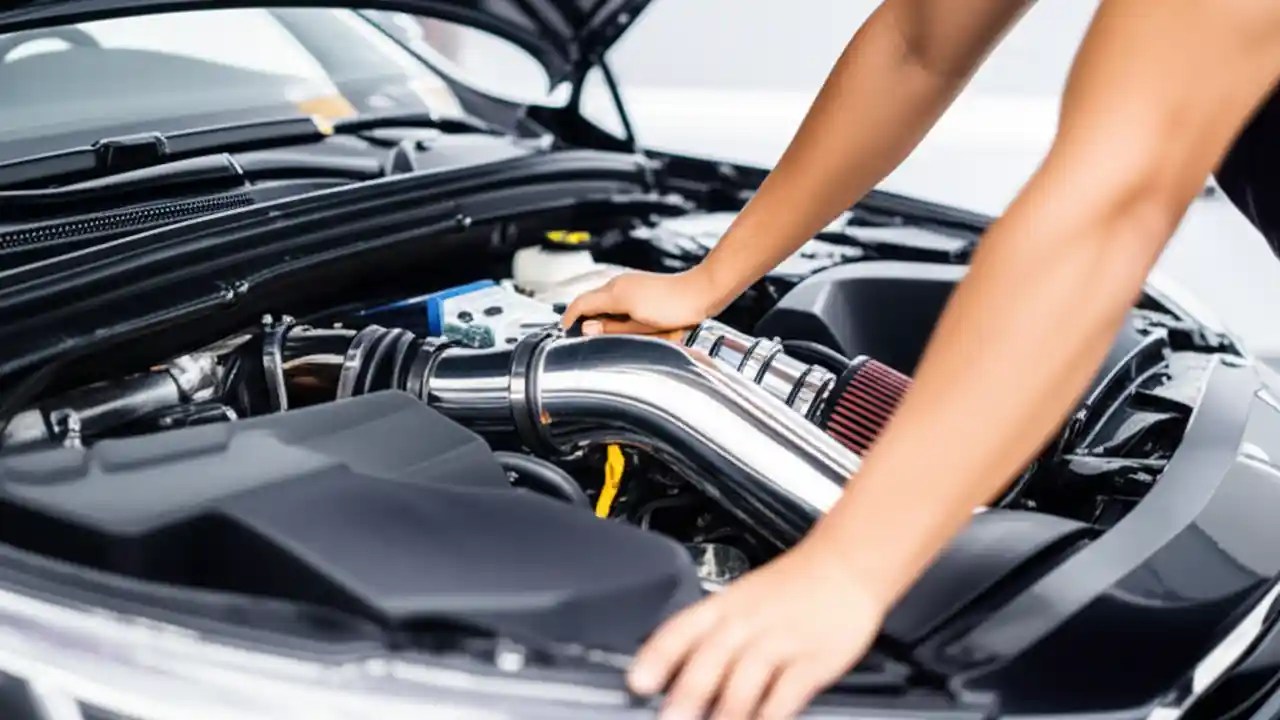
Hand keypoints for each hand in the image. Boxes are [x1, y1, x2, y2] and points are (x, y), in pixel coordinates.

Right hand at [560, 266, 725, 336]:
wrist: (700, 291)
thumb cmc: (676, 310)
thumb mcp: (641, 327)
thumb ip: (612, 329)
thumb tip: (587, 329)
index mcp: (616, 294)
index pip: (581, 304)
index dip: (569, 318)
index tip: (564, 330)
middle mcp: (618, 283)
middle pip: (588, 299)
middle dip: (581, 316)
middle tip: (580, 335)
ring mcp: (627, 280)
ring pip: (600, 296)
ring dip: (595, 312)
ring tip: (599, 331)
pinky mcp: (636, 282)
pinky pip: (613, 294)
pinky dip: (607, 307)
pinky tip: (616, 320)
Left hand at [629, 535, 886, 719]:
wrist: (846, 565)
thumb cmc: (790, 587)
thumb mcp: (742, 599)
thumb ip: (710, 634)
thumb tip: (674, 672)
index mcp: (723, 606)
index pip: (681, 630)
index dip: (657, 658)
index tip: (638, 683)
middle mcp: (747, 623)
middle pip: (710, 660)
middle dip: (686, 695)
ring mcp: (781, 642)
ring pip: (744, 681)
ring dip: (725, 714)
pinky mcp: (814, 661)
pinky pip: (786, 694)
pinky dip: (770, 716)